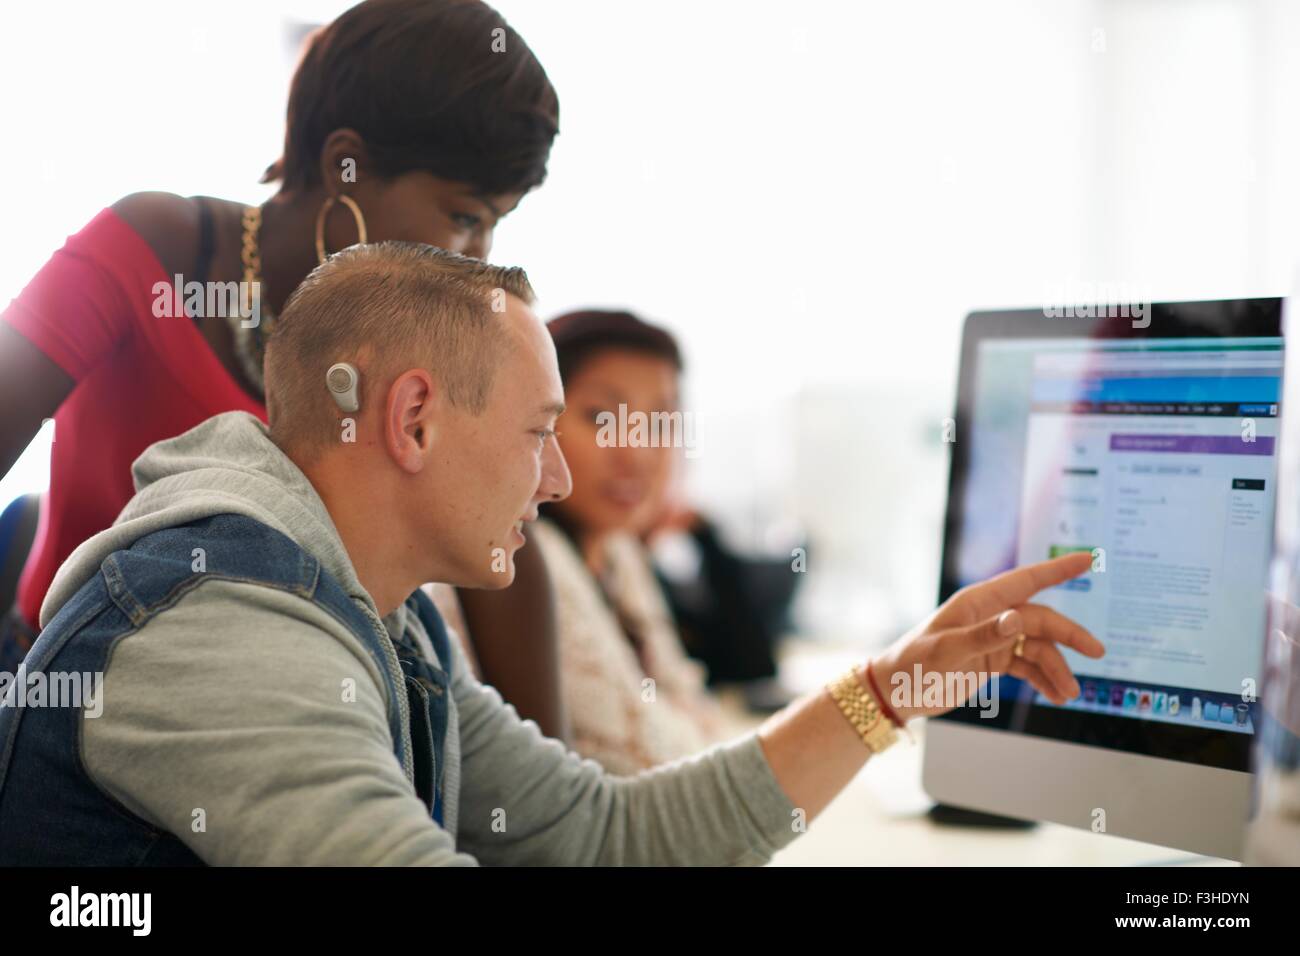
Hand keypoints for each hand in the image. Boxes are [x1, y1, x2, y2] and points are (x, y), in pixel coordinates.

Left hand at [871, 551, 1103, 722]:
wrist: (895, 692)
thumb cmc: (911, 666)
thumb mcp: (945, 652)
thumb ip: (983, 636)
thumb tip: (1018, 619)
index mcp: (977, 603)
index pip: (1026, 580)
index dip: (1058, 569)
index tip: (1089, 559)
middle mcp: (989, 616)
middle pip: (1041, 620)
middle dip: (1069, 636)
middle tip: (1097, 652)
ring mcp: (992, 638)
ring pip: (1037, 647)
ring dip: (1057, 668)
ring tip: (1070, 694)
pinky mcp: (992, 660)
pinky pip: (1027, 666)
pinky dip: (1044, 680)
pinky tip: (1057, 696)